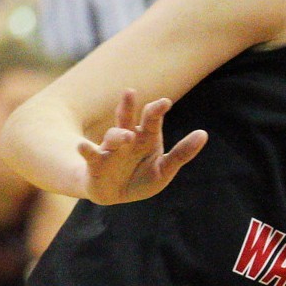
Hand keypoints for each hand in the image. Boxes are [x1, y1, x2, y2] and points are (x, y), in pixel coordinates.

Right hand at [77, 90, 206, 204]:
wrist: (114, 193)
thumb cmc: (141, 178)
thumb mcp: (165, 168)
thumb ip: (182, 153)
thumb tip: (203, 133)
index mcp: (146, 137)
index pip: (151, 120)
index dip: (156, 110)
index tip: (164, 102)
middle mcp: (127, 139)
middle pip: (127, 120)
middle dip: (128, 107)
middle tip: (130, 92)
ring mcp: (110, 149)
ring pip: (113, 137)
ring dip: (118, 135)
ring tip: (127, 136)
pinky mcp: (96, 163)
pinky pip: (90, 155)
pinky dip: (86, 150)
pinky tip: (82, 146)